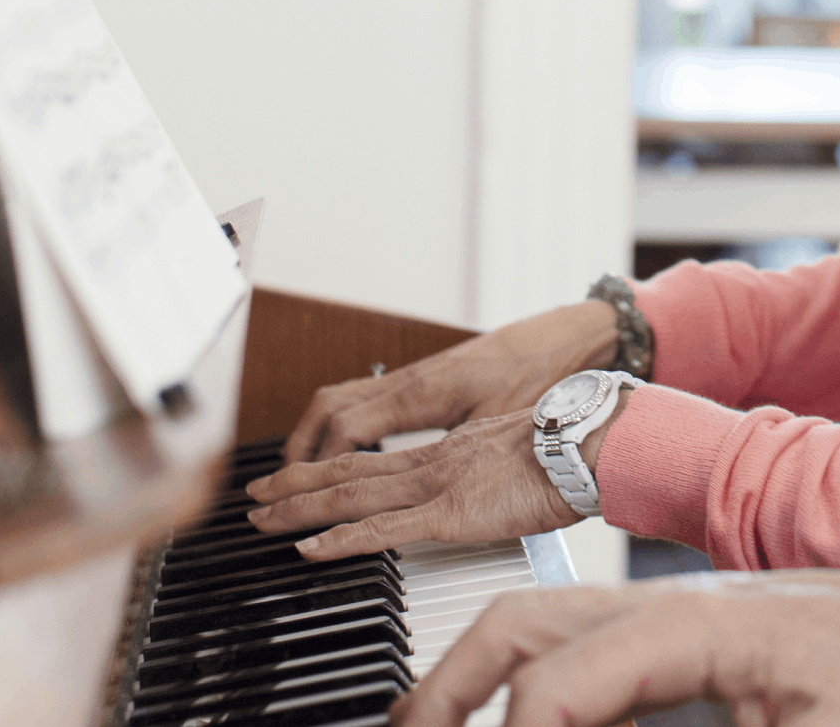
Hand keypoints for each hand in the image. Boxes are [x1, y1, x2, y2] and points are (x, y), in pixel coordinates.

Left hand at [248, 408, 587, 559]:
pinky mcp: (450, 513)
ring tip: (261, 517)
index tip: (291, 476)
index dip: (325, 470)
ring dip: (300, 508)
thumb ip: (492, 476)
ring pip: (351, 497)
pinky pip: (383, 531)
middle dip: (294, 485)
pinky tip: (310, 549)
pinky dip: (341, 539)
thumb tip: (489, 491)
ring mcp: (437, 486)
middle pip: (347, 474)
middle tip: (253, 494)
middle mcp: (432, 465)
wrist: (592, 444)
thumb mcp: (518, 461)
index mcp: (447, 454)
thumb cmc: (571, 453)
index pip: (371, 463)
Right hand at [288, 300, 619, 463]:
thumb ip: (463, 455)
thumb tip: (441, 489)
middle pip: (330, 412)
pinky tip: (342, 442)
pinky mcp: (425, 377)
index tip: (304, 499)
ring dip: (314, 434)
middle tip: (274, 490)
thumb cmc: (538, 377)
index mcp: (421, 395)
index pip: (347, 429)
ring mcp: (413, 377)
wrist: (564, 340)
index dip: (321, 466)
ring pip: (341, 400)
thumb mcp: (499, 424)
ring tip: (295, 469)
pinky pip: (364, 397)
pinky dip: (341, 421)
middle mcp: (408, 383)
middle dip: (298, 453)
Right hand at [390, 565, 839, 726]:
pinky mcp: (693, 633)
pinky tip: (519, 720)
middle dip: (447, 690)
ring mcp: (679, 609)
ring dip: (474, 676)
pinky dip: (529, 678)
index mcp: (699, 622)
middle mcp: (673, 602)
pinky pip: (585, 640)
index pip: (565, 676)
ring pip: (542, 621)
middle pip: (523, 624)